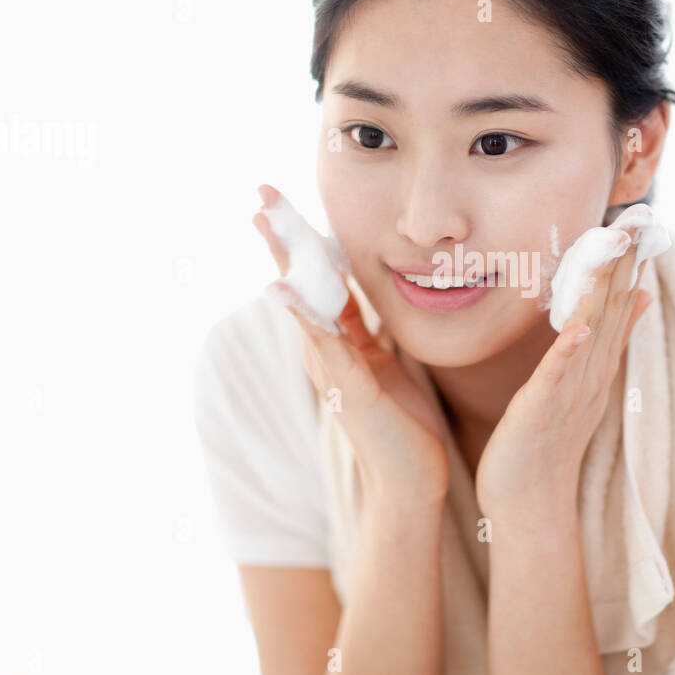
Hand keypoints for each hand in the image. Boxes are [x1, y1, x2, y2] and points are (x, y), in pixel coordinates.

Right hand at [254, 184, 450, 509]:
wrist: (412, 482)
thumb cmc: (402, 425)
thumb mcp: (381, 364)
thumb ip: (363, 331)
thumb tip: (359, 294)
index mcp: (337, 340)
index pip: (315, 279)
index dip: (300, 240)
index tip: (281, 200)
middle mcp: (325, 351)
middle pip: (297, 283)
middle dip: (282, 238)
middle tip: (262, 193)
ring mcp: (331, 369)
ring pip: (303, 304)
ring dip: (284, 262)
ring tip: (266, 221)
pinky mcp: (347, 389)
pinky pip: (323, 343)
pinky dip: (303, 314)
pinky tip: (284, 288)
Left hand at [474, 225, 653, 522]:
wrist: (530, 496)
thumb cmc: (548, 436)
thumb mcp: (586, 380)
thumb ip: (610, 340)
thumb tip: (639, 297)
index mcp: (597, 363)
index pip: (619, 304)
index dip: (630, 262)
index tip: (642, 221)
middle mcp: (591, 372)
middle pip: (612, 310)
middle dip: (625, 264)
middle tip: (642, 220)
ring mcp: (571, 389)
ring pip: (591, 333)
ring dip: (603, 294)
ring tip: (615, 253)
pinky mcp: (543, 407)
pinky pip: (558, 374)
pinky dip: (569, 350)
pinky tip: (579, 325)